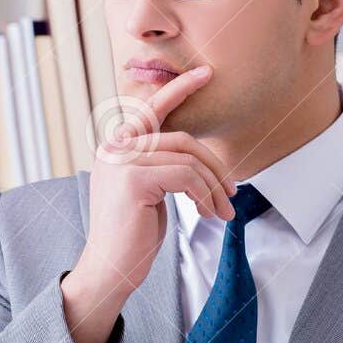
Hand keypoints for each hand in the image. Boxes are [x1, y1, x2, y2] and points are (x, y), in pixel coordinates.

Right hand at [61, 65, 230, 342]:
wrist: (109, 269)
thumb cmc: (131, 235)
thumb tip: (199, 159)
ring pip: (188, 160)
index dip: (179, 89)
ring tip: (223, 211)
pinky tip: (209, 214)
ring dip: (214, 187)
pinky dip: (205, 195)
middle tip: (233, 191)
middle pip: (182, 139)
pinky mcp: (134, 179)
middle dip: (214, 165)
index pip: (151, 109)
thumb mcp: (148, 192)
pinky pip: (185, 176)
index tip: (205, 73)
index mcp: (116, 147)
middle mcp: (114, 147)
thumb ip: (162, 166)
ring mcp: (122, 161)